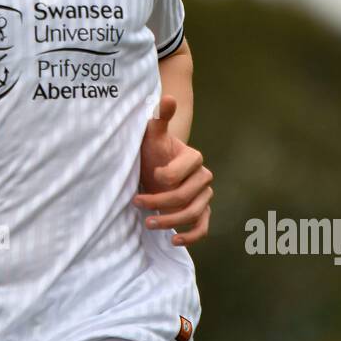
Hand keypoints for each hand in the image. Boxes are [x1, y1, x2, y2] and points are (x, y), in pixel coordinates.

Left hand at [134, 94, 212, 246]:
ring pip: (194, 213)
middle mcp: (203, 177)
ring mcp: (204, 196)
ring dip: (171, 222)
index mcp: (194, 158)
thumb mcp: (152, 134)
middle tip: (137, 203)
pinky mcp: (201, 212)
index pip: (183, 172)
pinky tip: (173, 241)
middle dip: (160, 202)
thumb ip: (160, 119)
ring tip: (148, 223)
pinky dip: (191, 236)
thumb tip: (168, 99)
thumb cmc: (152, 150)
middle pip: (187, 196)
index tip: (150, 174)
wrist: (154, 166)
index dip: (165, 176)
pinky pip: (203, 227)